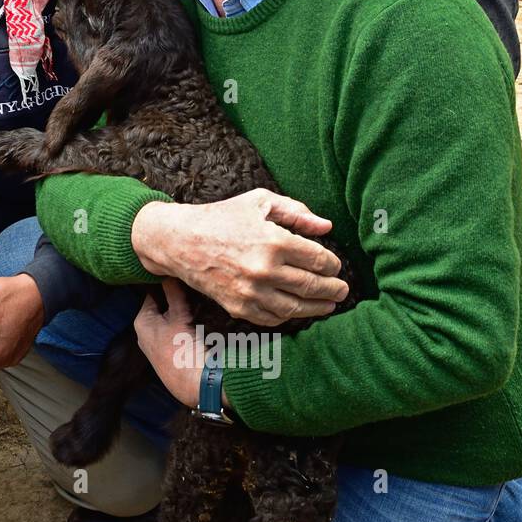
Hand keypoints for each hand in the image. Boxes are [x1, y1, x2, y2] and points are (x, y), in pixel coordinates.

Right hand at [130, 189, 347, 326]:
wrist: (179, 241)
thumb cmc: (220, 217)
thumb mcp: (258, 202)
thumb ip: (295, 212)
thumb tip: (326, 227)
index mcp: (274, 241)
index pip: (320, 260)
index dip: (333, 265)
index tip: (334, 266)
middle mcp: (265, 270)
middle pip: (313, 286)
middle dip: (334, 289)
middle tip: (342, 290)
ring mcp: (251, 292)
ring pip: (297, 308)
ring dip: (318, 308)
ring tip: (329, 305)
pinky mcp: (238, 307)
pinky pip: (273, 318)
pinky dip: (289, 315)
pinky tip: (296, 309)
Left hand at [131, 281, 204, 406]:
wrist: (195, 384)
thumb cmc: (183, 348)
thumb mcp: (179, 315)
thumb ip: (173, 292)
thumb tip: (167, 270)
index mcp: (141, 321)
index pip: (152, 293)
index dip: (166, 283)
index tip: (179, 275)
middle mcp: (144, 333)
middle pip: (161, 306)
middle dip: (176, 298)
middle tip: (192, 288)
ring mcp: (156, 345)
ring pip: (170, 319)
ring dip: (183, 311)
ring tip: (198, 303)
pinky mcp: (169, 354)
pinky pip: (176, 332)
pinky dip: (185, 325)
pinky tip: (197, 321)